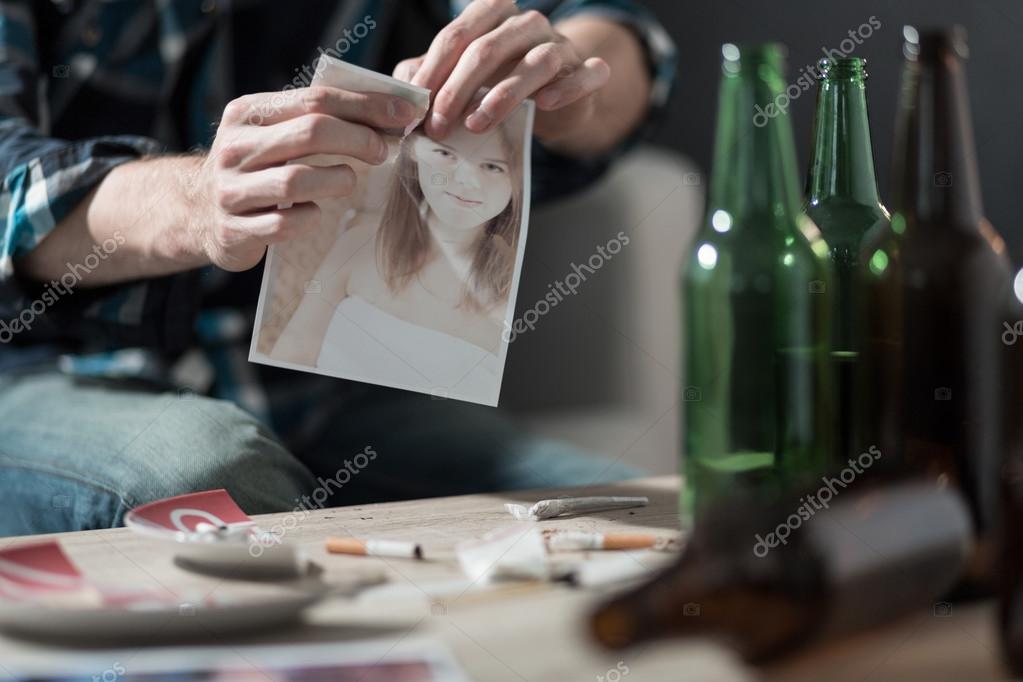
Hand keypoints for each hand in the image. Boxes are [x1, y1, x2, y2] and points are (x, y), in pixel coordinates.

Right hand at [193, 87, 417, 270]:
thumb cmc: (254, 167)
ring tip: (348, 180)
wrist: (194, 210)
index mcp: (247, 113)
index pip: (314, 99)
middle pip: (310, 133)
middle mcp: (235, 148)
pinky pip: (284, 225)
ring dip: (336, 180)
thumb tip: (388, 112)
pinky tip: (315, 213)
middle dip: (358, 139)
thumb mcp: (271, 132)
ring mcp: (231, 190)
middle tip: (382, 151)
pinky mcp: (234, 230)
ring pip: (297, 181)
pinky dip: (309, 218)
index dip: (365, 106)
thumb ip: (315, 118)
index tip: (403, 113)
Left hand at [393, 0, 609, 145]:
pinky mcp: (587, 72)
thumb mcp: (463, 77)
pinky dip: (566, 89)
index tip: (417, 107)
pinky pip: (585, 75)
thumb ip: (431, 76)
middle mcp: (528, 24)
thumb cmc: (502, 82)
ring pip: (535, 62)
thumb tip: (402, 91)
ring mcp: (562, 46)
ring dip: (503, 95)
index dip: (434, 71)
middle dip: (458, 89)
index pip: (457, 35)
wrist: (556, 98)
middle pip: (489, 49)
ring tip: (477, 125)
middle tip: (439, 126)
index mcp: (494, 15)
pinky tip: (545, 104)